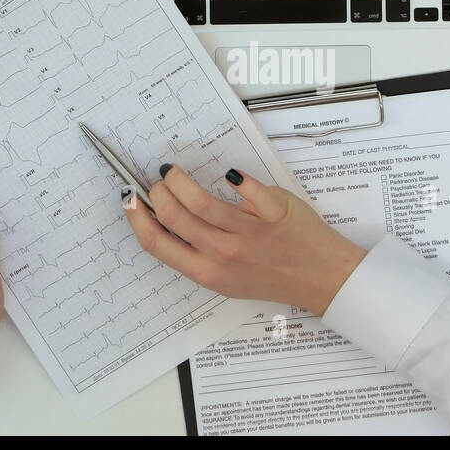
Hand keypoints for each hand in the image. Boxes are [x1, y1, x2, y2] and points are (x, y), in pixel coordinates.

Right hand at [122, 166, 366, 314]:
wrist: (320, 278)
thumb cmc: (271, 276)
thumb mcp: (225, 277)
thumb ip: (198, 252)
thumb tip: (168, 218)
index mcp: (207, 272)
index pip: (158, 244)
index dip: (137, 218)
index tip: (130, 199)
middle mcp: (224, 254)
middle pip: (173, 215)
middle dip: (157, 192)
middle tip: (160, 181)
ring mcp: (249, 233)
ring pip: (200, 200)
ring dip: (180, 179)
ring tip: (176, 172)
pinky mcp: (274, 213)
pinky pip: (247, 189)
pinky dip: (235, 178)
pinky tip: (229, 174)